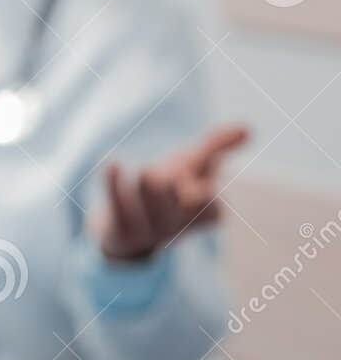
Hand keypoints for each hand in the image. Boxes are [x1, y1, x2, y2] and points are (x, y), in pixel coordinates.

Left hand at [94, 124, 248, 262]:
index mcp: (198, 215)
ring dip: (146, 194)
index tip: (204, 175)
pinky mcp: (116, 229)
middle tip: (164, 176)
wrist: (126, 230)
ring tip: (145, 170)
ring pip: (147, 215)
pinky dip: (112, 184)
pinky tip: (111, 162)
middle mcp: (173, 225)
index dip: (206, 195)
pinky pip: (114, 207)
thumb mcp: (194, 164)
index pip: (211, 209)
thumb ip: (217, 145)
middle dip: (172, 195)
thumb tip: (247, 128)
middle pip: (176, 212)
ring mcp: (145, 230)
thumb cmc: (169, 190)